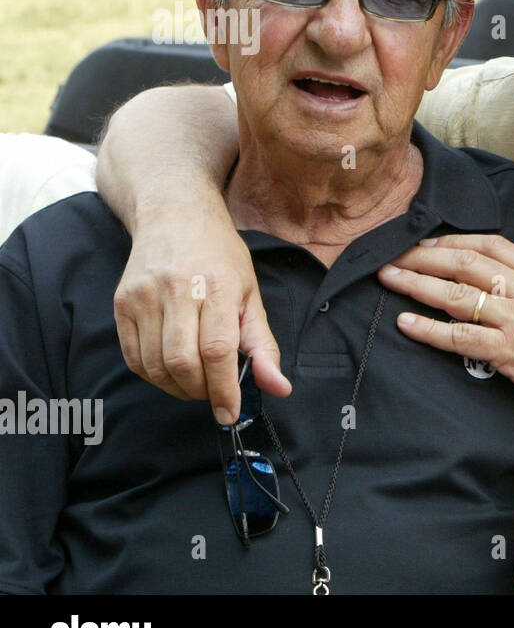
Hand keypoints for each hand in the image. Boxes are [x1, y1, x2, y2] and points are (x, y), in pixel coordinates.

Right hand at [112, 202, 288, 423]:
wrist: (174, 215)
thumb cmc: (219, 256)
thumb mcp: (251, 293)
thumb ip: (262, 344)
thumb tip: (279, 388)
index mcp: (216, 286)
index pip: (217, 350)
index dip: (224, 389)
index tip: (230, 413)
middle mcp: (176, 290)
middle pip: (182, 362)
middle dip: (200, 391)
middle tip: (214, 396)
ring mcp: (143, 296)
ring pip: (155, 365)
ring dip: (177, 388)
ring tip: (195, 383)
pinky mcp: (121, 303)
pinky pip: (133, 357)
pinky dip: (153, 375)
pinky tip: (171, 371)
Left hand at [381, 234, 513, 420]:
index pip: (490, 245)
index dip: (454, 240)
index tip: (429, 241)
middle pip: (464, 262)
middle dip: (424, 256)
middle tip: (393, 253)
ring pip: (456, 295)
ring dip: (417, 284)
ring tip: (389, 278)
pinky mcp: (509, 353)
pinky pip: (460, 338)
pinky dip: (429, 330)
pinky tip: (405, 323)